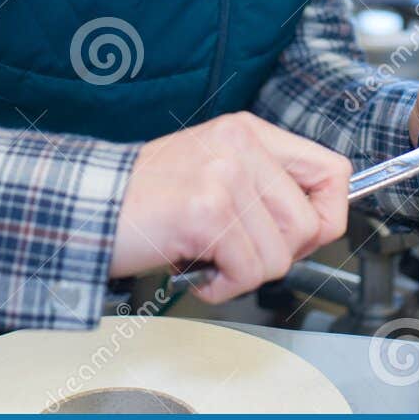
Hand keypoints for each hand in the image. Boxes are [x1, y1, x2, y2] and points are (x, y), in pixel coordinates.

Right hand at [109, 111, 350, 302]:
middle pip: (311, 223)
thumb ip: (266, 189)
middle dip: (279, 255)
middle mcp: (241, 146)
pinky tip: (195, 269)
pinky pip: (248, 271)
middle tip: (238, 254)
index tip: (303, 237)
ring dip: (245, 273)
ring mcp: (225, 175)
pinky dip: (222, 287)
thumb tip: (319, 226)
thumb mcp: (215, 174)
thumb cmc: (145, 202)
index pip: (333, 171)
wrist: (84, 209)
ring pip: (281, 254)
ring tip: (208, 257)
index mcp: (248, 133)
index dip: (328, 215)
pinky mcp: (207, 210)